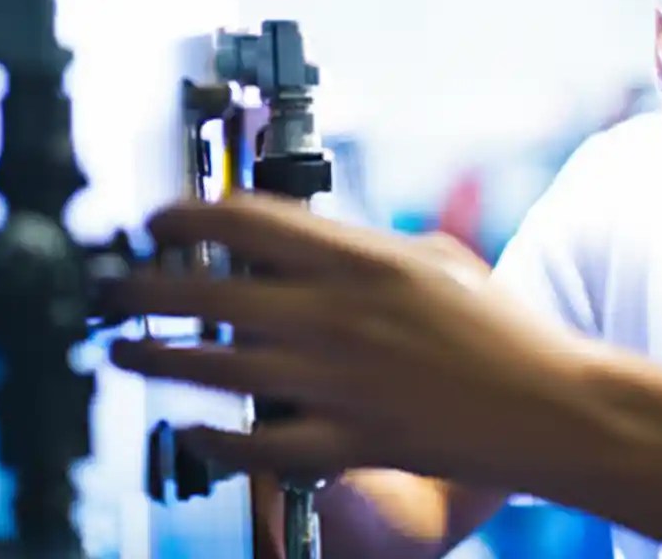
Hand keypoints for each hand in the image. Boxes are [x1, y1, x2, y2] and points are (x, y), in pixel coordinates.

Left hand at [107, 193, 594, 486]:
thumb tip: (306, 243)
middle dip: (138, 285)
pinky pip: (253, 445)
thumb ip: (366, 248)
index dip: (182, 217)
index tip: (157, 223)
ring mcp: (336, 382)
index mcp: (361, 261)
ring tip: (124, 349)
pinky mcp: (347, 441)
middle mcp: (337, 316)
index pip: (243, 222)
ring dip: (152, 355)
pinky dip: (211, 437)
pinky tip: (191, 428)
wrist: (549, 405)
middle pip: (204, 291)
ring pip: (211, 366)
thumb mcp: (438, 261)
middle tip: (113, 288)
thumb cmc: (504, 331)